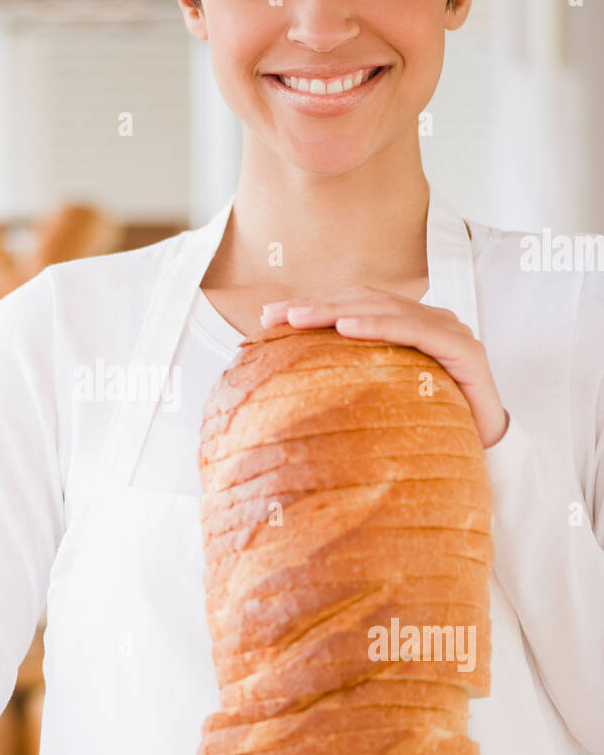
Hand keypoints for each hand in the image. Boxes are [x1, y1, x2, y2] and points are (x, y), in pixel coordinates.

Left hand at [260, 286, 509, 449]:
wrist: (485, 453)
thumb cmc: (429, 424)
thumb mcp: (380, 395)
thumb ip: (350, 377)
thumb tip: (288, 379)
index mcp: (407, 324)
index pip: (352, 306)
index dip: (312, 307)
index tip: (269, 318)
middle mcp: (429, 319)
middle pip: (364, 302)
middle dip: (315, 306)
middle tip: (273, 315)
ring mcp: (449, 329)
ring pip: (385, 309)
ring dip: (337, 311)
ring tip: (299, 317)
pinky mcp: (464, 349)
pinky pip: (415, 331)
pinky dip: (379, 325)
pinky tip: (346, 327)